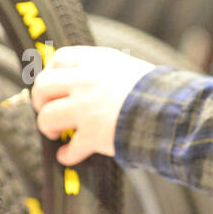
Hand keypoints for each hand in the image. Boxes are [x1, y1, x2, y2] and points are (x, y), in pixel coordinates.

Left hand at [31, 45, 155, 165]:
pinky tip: (67, 156)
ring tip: (54, 132)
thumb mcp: (130, 69)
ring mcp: (87, 107)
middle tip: (44, 108)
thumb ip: (107, 72)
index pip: (60, 58)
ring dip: (47, 125)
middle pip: (44, 85)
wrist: (173, 112)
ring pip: (48, 115)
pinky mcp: (93, 134)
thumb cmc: (158, 92)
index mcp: (98, 60)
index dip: (51, 71)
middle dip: (39, 99)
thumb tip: (90, 82)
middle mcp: (87, 80)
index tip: (53, 83)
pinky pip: (70, 148)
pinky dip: (66, 154)